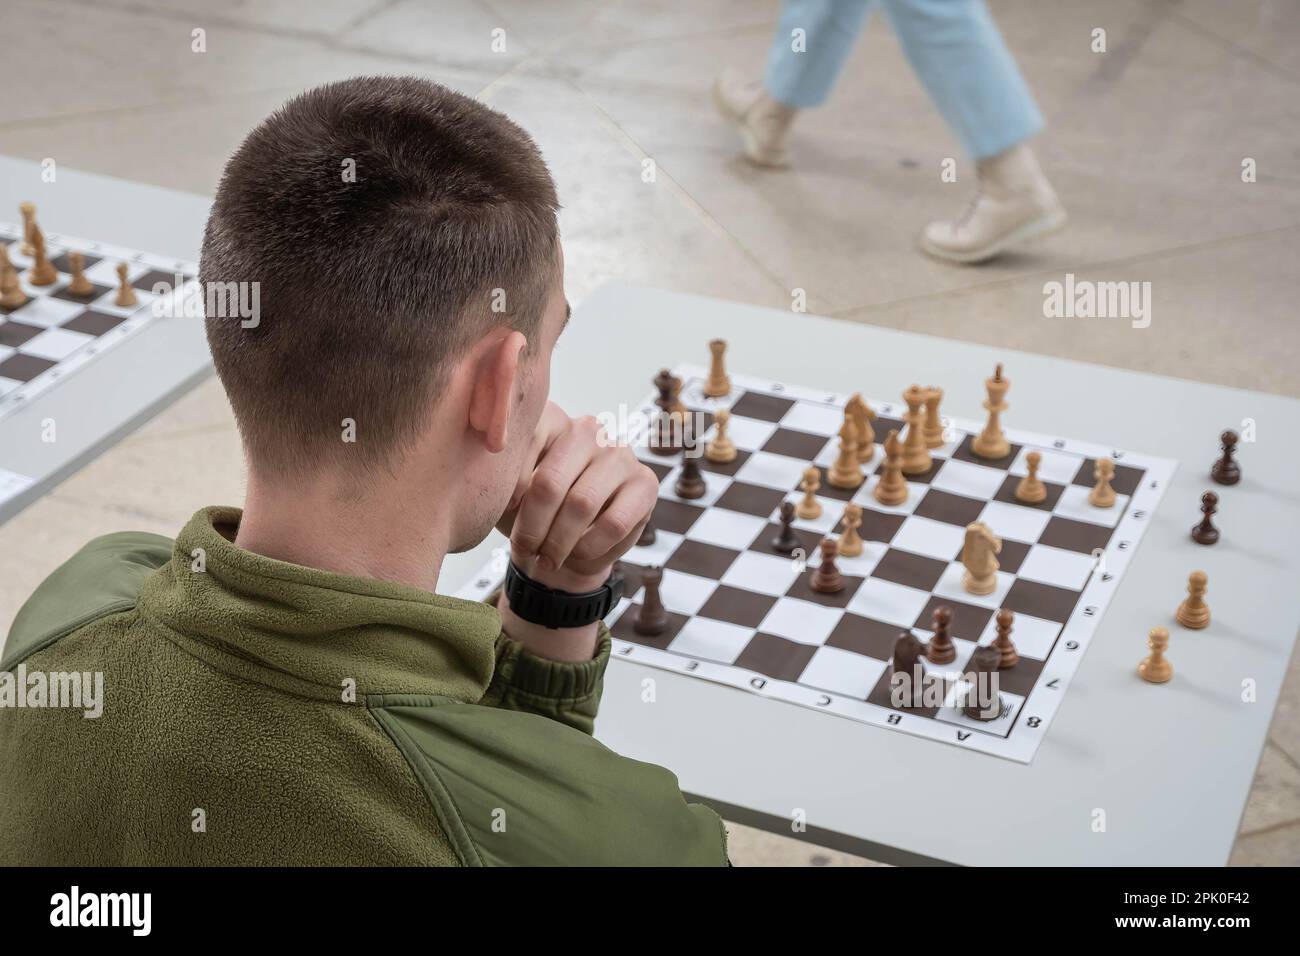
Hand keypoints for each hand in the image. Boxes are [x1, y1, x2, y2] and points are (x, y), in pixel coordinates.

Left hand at [499, 402, 657, 591]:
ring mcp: (620, 453)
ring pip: (582, 504)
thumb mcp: (505, 497)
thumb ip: (497, 480)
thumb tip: (490, 479)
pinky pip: (614, 523)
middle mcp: (588, 429)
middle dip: (533, 526)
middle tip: (525, 550)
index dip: (509, 485)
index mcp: (551, 420)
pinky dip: (590, 548)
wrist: (564, 551)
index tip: (503, 509)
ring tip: (547, 559)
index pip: (525, 443)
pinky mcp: (645, 483)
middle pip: (551, 482)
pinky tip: (580, 553)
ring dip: (559, 542)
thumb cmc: (531, 517)